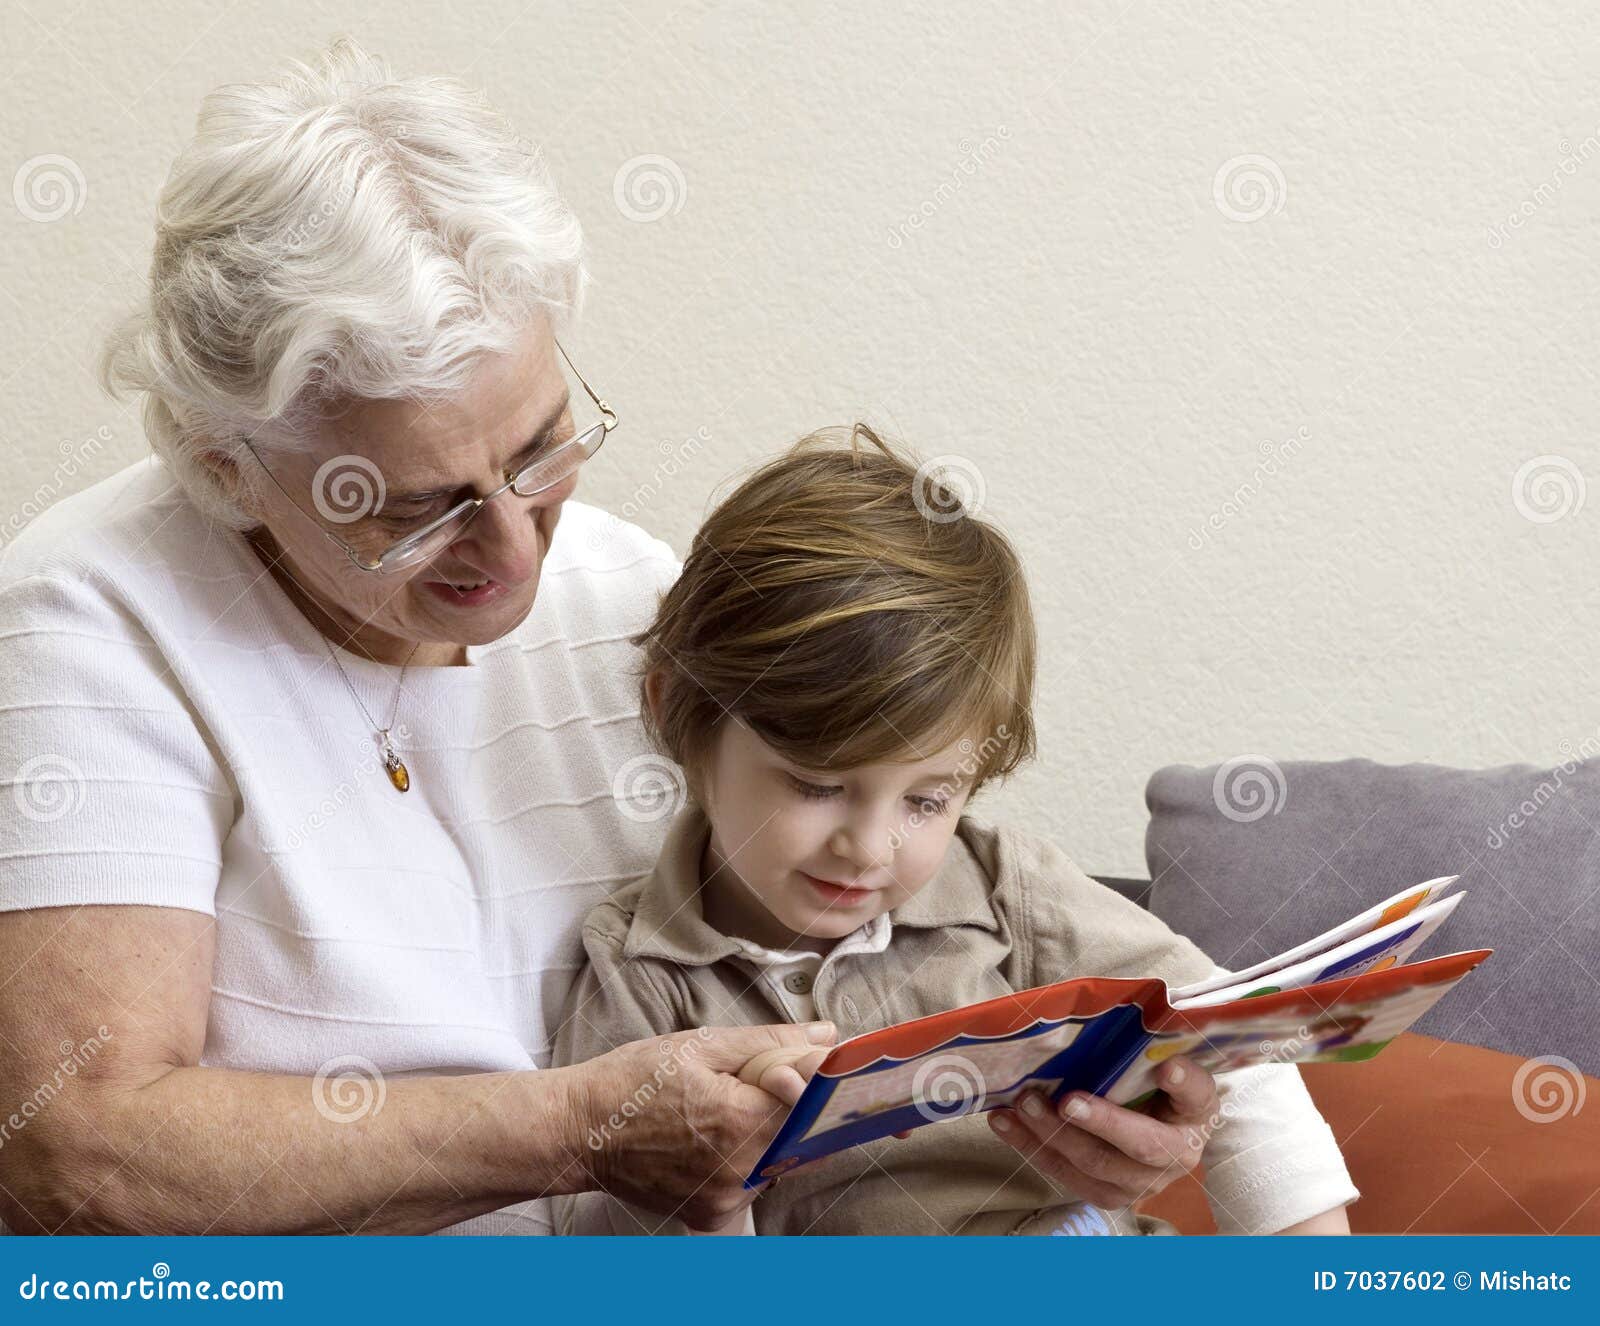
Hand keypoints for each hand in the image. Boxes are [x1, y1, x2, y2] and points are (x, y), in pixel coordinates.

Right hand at [572, 1021, 834, 1230]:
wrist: (580, 1131)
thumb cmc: (634, 1081)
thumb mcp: (702, 1045)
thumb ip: (770, 1043)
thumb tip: (827, 1037)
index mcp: (740, 1122)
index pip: (813, 1105)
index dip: (817, 1083)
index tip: (815, 1068)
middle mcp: (739, 1171)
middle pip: (800, 1137)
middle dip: (792, 1108)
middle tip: (757, 1084)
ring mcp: (725, 1200)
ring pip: (777, 1163)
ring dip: (768, 1136)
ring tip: (722, 1110)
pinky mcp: (711, 1215)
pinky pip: (750, 1185)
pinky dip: (744, 1160)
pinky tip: (711, 1138)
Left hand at [986, 1056, 1216, 1209]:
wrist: (1157, 1129)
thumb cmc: (1157, 1087)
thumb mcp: (1170, 1064)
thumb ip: (1160, 1051)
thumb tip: (1158, 1051)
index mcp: (1197, 1115)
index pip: (1195, 1097)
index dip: (1182, 1083)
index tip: (1167, 1067)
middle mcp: (1175, 1159)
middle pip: (1138, 1146)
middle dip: (1097, 1123)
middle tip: (1063, 1099)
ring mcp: (1137, 1183)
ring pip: (1093, 1166)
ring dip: (1052, 1136)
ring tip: (1022, 1106)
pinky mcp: (1104, 1192)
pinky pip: (1065, 1175)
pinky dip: (1031, 1147)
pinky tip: (1005, 1122)